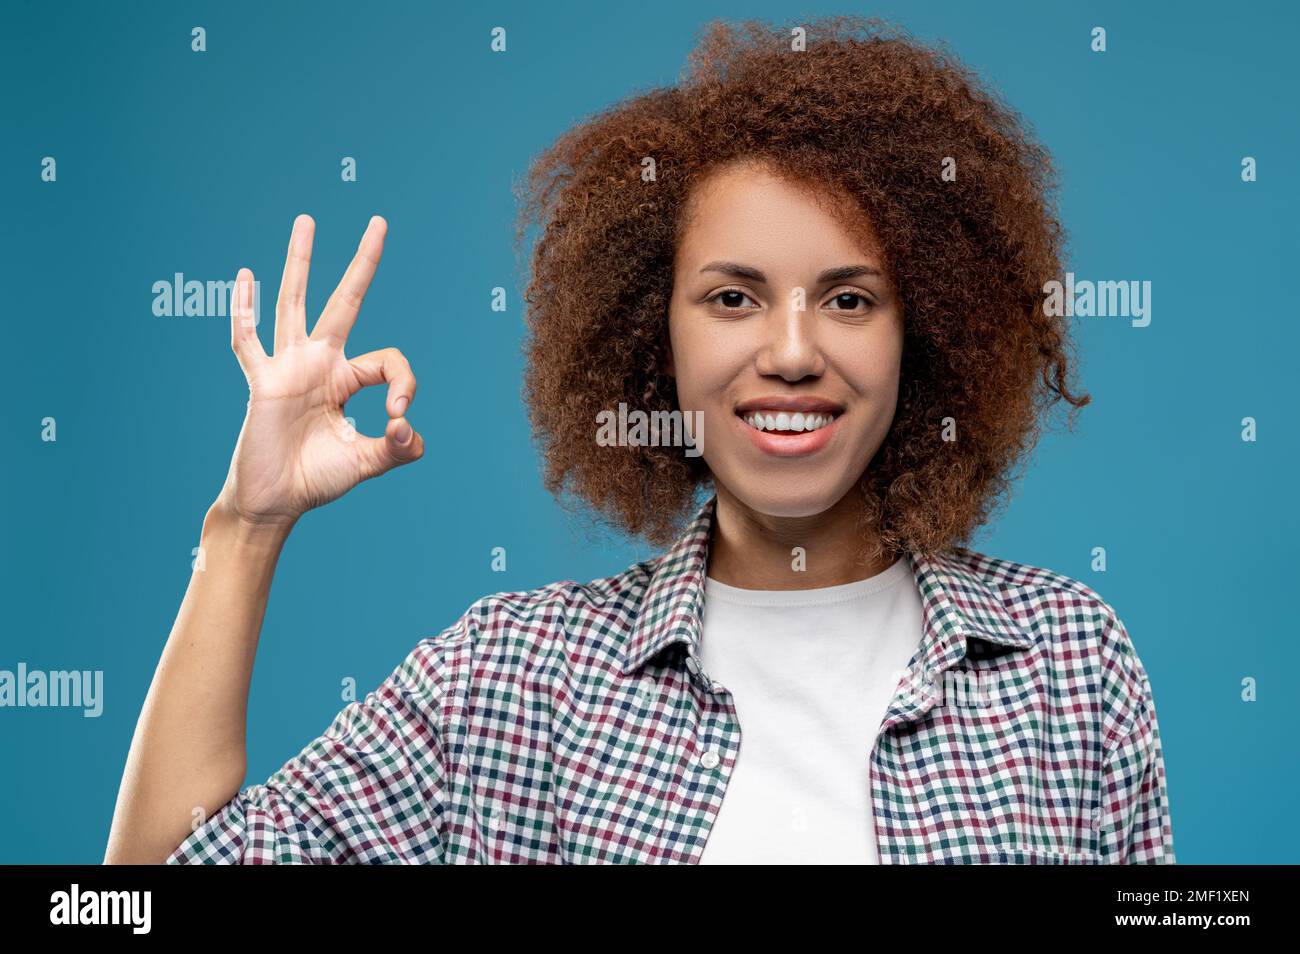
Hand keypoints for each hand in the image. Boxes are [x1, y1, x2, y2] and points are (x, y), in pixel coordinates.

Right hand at [213, 214, 423, 527]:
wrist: (276, 503)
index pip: (387, 360)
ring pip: (295, 304)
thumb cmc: (317, 479)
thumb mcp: (367, 462)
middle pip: (344, 302)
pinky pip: (249, 342)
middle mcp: (319, 364)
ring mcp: (288, 368)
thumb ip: (398, 449)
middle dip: (363, 264)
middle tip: (380, 222)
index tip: (399, 417)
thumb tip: (408, 428)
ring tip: (307, 221)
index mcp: (346, 380)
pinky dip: (245, 311)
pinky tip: (244, 277)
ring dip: (300, 263)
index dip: (404, 383)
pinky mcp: (262, 383)